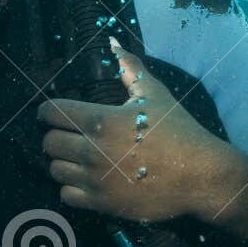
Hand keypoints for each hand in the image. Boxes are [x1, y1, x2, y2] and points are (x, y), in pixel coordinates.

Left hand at [38, 40, 236, 222]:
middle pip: (49, 143)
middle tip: (69, 136)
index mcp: (100, 120)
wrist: (199, 175)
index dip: (48, 111)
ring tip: (78, 158)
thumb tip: (114, 44)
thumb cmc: (178, 130)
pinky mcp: (102, 203)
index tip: (53, 113)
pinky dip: (72, 187)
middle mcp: (92, 150)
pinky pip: (67, 195)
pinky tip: (87, 179)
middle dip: (55, 136)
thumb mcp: (154, 93)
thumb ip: (129, 68)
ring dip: (63, 162)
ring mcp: (96, 179)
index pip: (52, 113)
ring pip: (55, 170)